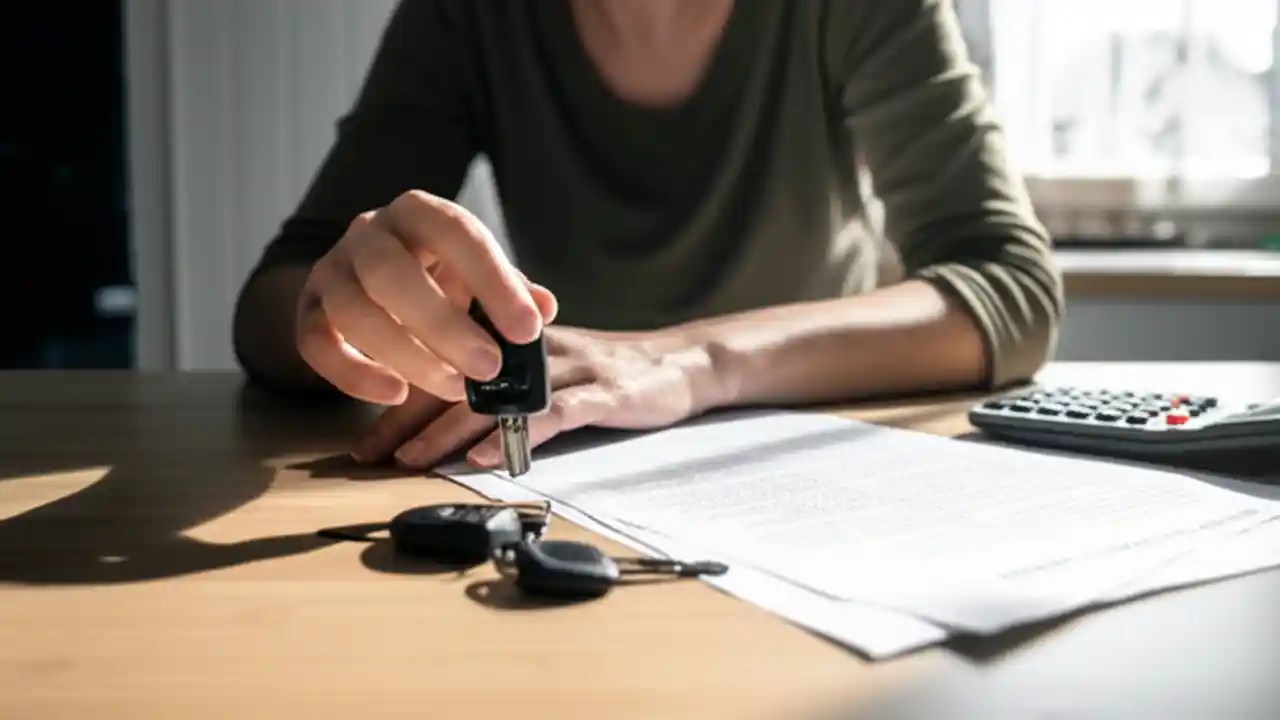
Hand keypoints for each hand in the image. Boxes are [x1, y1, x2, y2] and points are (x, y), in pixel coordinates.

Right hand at [295, 190, 557, 404]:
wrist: (370, 275)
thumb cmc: (439, 275)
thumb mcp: (478, 274)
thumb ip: (511, 291)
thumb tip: (543, 309)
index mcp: (420, 214)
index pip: (456, 233)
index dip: (493, 281)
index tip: (527, 329)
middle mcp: (368, 233)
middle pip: (391, 273)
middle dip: (444, 326)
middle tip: (489, 367)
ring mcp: (331, 270)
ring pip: (353, 311)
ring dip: (407, 356)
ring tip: (452, 388)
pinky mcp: (307, 310)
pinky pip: (315, 344)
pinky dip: (354, 375)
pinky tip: (396, 395)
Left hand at [352, 326, 724, 468]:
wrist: (683, 364)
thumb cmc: (609, 374)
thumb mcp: (549, 372)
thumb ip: (503, 387)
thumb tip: (442, 425)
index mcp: (512, 340)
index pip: (445, 368)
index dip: (400, 404)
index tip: (366, 442)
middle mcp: (532, 348)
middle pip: (458, 381)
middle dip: (408, 422)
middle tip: (370, 455)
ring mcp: (568, 368)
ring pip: (496, 397)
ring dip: (447, 430)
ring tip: (411, 459)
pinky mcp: (602, 391)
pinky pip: (551, 413)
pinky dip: (515, 436)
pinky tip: (484, 456)